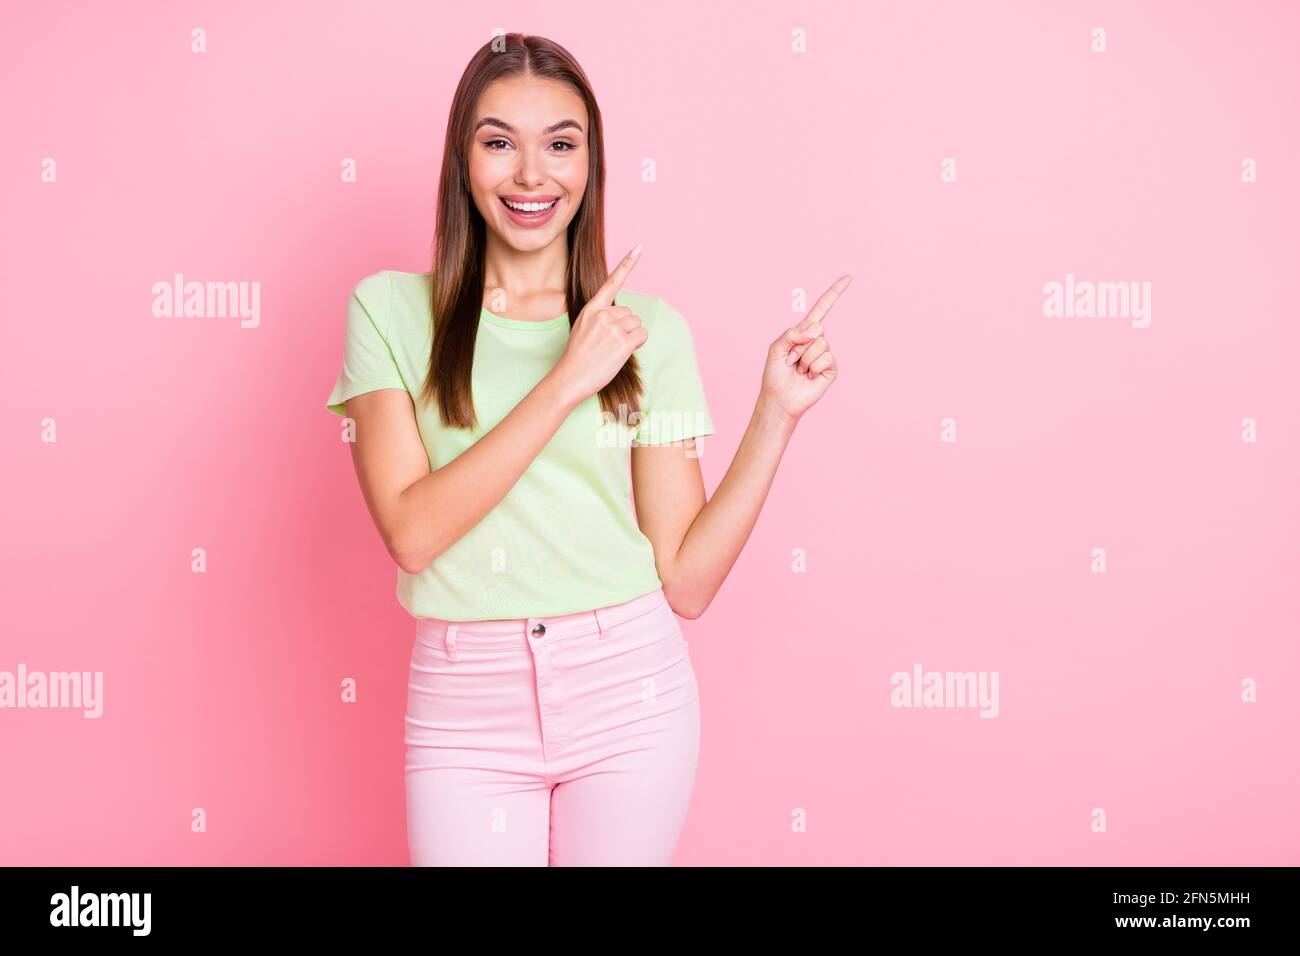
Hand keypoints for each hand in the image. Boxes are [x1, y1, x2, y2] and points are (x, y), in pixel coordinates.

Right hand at [550, 244, 648, 403]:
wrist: (571, 377)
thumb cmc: (578, 356)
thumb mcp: (583, 328)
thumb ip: (601, 318)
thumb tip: (623, 316)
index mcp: (592, 309)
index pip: (612, 283)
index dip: (627, 264)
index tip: (639, 248)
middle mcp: (603, 315)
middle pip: (630, 313)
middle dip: (626, 327)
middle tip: (610, 343)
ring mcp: (613, 328)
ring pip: (637, 323)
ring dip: (632, 336)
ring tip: (614, 349)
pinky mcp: (623, 343)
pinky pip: (642, 335)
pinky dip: (638, 343)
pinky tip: (624, 351)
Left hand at [761, 274, 850, 420]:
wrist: (780, 399)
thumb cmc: (775, 374)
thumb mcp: (776, 348)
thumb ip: (792, 334)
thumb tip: (816, 330)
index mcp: (804, 332)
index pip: (822, 308)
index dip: (835, 293)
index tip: (849, 277)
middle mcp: (817, 340)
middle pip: (817, 329)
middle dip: (800, 345)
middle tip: (792, 360)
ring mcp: (825, 354)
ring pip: (820, 345)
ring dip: (805, 359)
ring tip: (799, 370)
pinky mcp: (831, 368)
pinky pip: (826, 358)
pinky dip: (814, 367)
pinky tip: (808, 376)